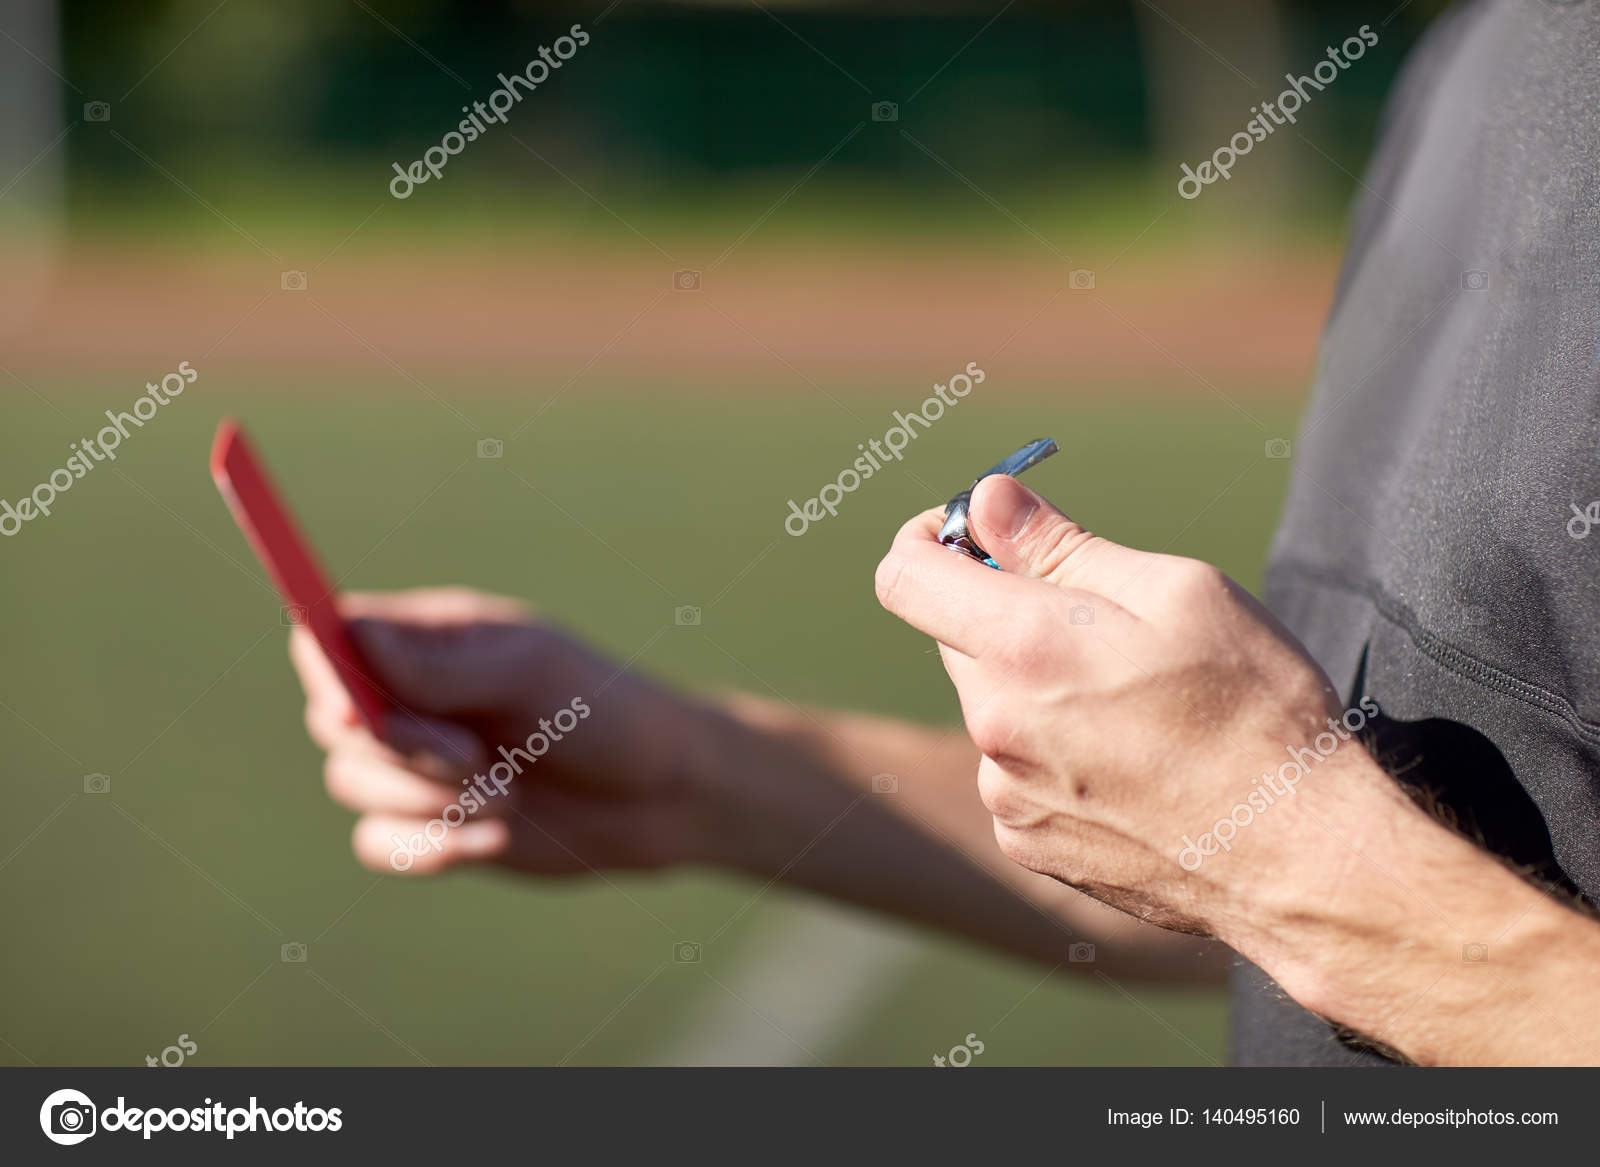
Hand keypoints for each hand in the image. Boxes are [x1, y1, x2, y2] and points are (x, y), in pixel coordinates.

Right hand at [291, 588, 711, 876]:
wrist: (663, 795)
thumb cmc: (606, 711)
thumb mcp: (530, 674)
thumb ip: (440, 664)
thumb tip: (346, 632)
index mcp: (433, 638)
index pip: (332, 638)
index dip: (329, 674)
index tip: (359, 711)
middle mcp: (413, 695)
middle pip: (333, 720)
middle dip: (399, 749)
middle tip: (475, 758)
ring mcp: (418, 761)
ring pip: (351, 784)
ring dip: (426, 800)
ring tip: (507, 798)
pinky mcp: (431, 823)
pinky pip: (379, 842)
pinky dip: (431, 847)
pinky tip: (499, 841)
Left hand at [873, 474, 1387, 942]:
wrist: (1298, 856)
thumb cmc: (1254, 708)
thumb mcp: (1178, 591)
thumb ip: (1061, 543)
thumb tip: (985, 501)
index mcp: (1023, 646)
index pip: (905, 576)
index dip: (928, 539)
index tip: (975, 533)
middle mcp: (993, 723)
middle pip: (956, 638)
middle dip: (1008, 613)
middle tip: (1101, 625)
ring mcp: (1004, 791)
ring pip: (991, 705)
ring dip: (1034, 687)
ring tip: (1133, 706)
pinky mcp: (1025, 842)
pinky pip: (1012, 770)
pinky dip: (1050, 752)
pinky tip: (1128, 765)